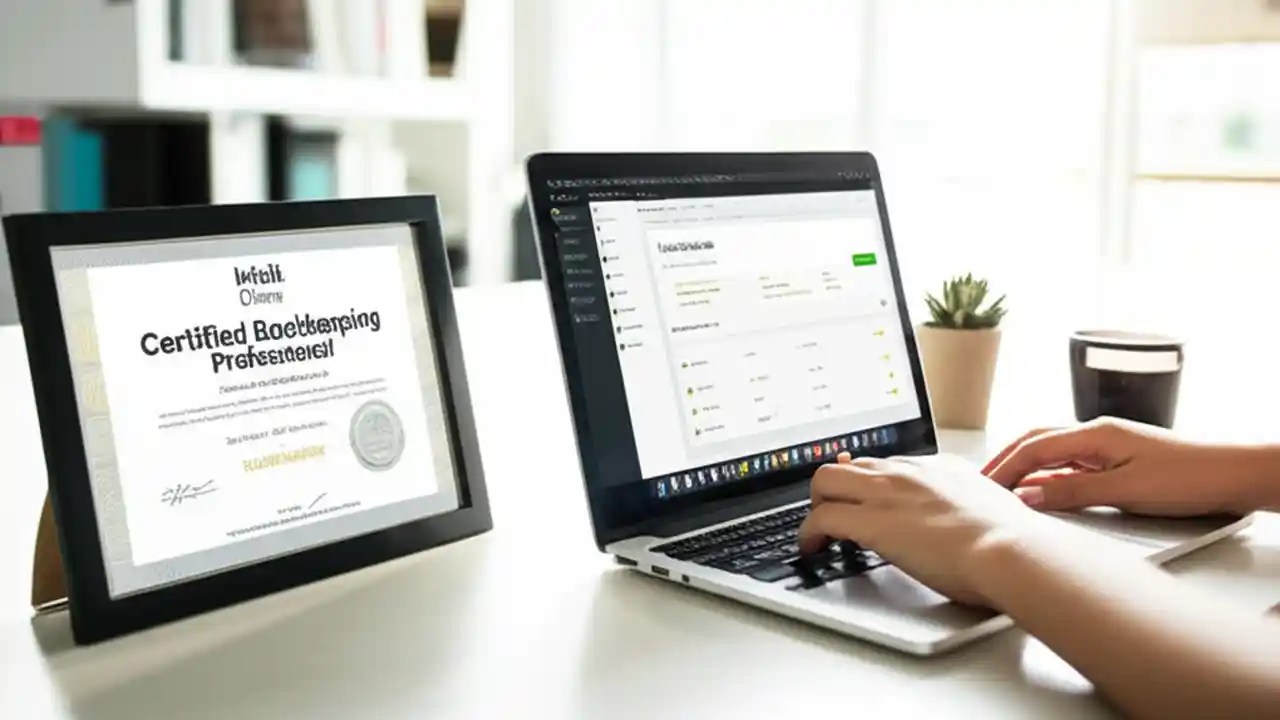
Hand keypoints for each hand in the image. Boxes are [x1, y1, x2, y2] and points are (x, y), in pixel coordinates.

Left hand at [798, 454, 1054, 605]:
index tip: (863, 492)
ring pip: (826, 480)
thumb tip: (974, 520)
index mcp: (938, 468)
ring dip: (817, 505)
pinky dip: (809, 534)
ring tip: (818, 531)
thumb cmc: (1010, 540)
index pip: (889, 463)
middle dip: (834, 487)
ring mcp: (886, 492)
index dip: (869, 480)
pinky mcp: (870, 520)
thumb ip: (972, 506)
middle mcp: (907, 472)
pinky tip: (812, 548)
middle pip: (849, 463)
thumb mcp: (991, 508)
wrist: (1010, 550)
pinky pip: (821, 518)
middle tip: (832, 510)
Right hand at [984, 417, 1273, 515]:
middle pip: (1036, 443)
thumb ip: (1072, 492)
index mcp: (1094, 433)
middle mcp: (1096, 434)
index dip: (1004, 468)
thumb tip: (1027, 496)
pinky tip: (1043, 493)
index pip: (1033, 448)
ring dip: (1025, 469)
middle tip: (981, 484)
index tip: (982, 488)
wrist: (1233, 475)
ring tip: (1003, 489)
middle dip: (1005, 461)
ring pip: (1052, 454)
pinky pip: (1071, 466)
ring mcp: (1107, 447)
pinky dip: (1049, 478)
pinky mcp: (1117, 462)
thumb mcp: (1124, 489)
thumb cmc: (1188, 478)